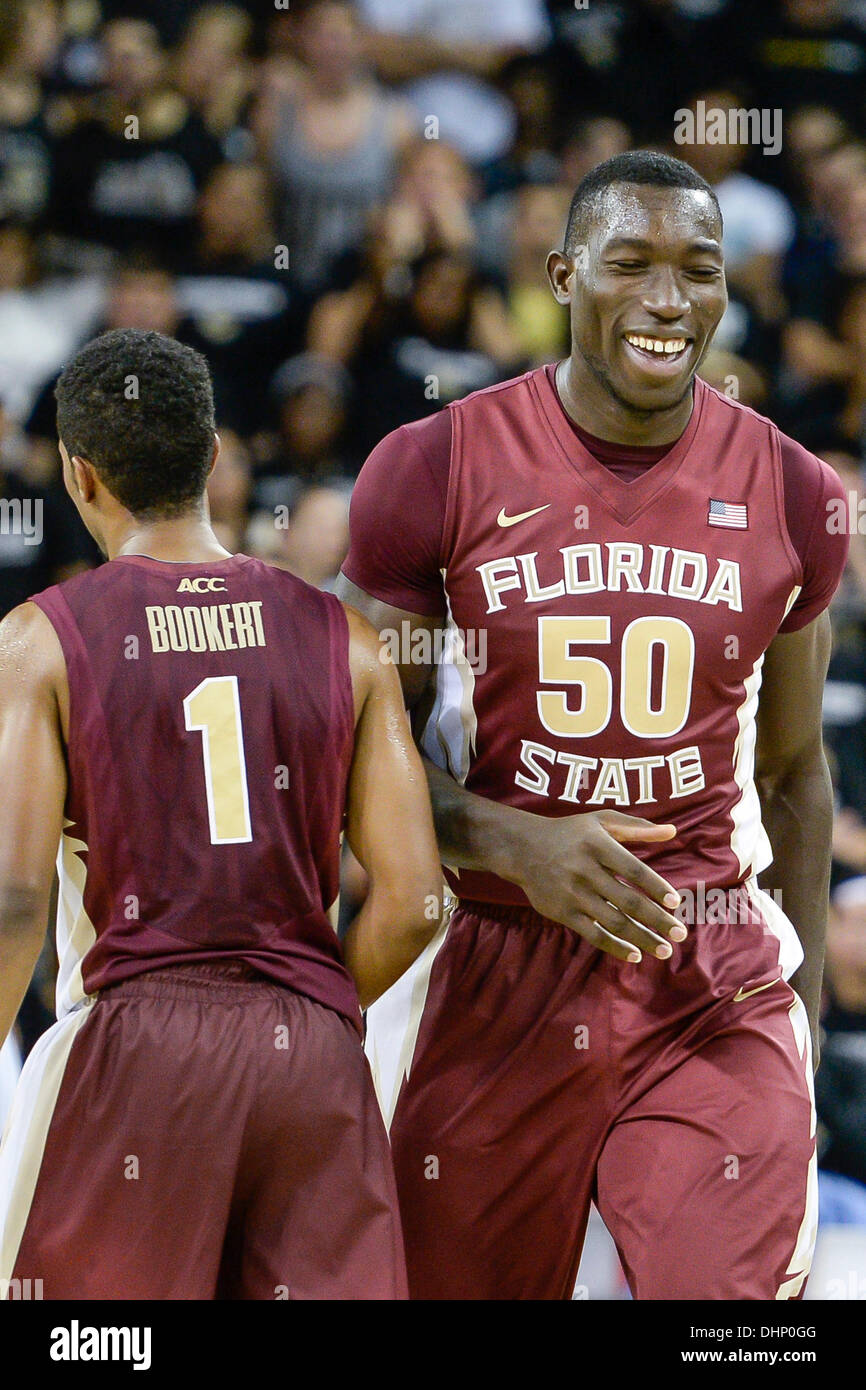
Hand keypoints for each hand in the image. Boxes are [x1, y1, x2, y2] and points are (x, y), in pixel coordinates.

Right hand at [512, 810, 685, 962]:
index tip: (676, 903)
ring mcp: (572, 894)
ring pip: (613, 921)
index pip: (634, 869)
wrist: (521, 848)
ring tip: (664, 950)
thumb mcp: (600, 821)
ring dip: (642, 938)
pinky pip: (592, 934)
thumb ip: (636, 827)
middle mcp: (585, 870)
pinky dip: (615, 947)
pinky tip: (635, 954)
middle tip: (681, 933)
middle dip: (657, 920)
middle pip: (628, 900)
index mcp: (598, 845)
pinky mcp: (562, 912)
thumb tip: (672, 831)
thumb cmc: (569, 833)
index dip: (656, 887)